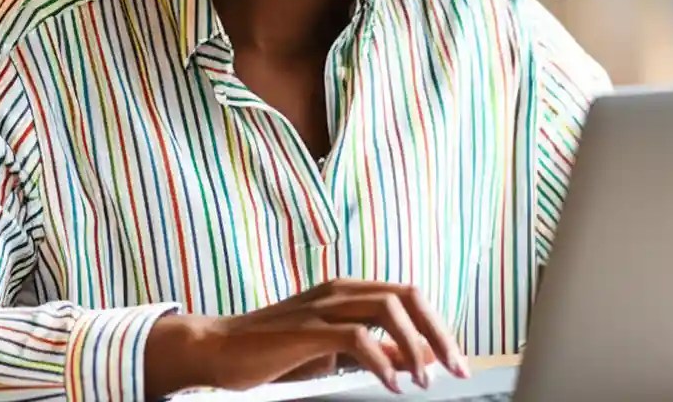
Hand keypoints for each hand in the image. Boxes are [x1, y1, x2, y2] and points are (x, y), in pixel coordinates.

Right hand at [144, 278, 469, 395]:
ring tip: (423, 380)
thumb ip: (372, 348)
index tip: (456, 360)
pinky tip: (389, 383)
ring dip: (415, 345)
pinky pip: (356, 337)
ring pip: (388, 308)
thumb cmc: (271, 350)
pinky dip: (381, 361)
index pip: (410, 296)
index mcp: (349, 290)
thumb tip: (413, 358)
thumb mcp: (331, 349)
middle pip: (409, 296)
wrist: (216, 348)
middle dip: (438, 332)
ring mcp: (322, 306)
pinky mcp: (305, 329)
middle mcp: (340, 290)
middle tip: (456, 368)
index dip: (438, 326)